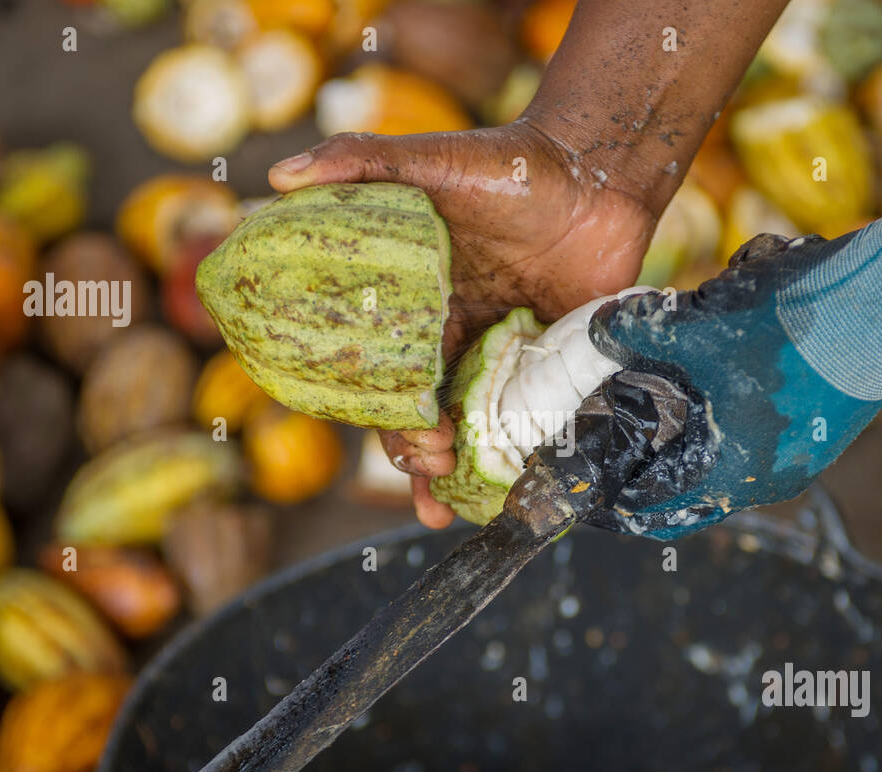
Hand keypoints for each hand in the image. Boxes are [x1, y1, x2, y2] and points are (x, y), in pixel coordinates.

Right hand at [269, 122, 656, 526]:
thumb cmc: (513, 165)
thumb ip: (361, 161)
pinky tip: (502, 493)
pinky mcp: (544, 364)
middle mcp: (452, 335)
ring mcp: (499, 354)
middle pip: (418, 411)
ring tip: (443, 500)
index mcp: (416, 303)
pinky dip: (511, 460)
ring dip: (449, 471)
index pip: (379, 370)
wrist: (600, 175)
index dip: (373, 408)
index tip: (379, 430)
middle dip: (411, 450)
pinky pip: (523, 421)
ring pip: (466, 426)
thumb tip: (281, 176)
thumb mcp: (433, 160)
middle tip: (428, 460)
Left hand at [584, 155, 881, 538]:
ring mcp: (801, 456)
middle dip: (652, 458)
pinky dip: (728, 417)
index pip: (656, 507)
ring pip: (724, 458)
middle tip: (619, 436)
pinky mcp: (821, 429)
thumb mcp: (702, 324)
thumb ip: (642, 332)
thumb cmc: (794, 322)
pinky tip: (715, 378)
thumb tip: (600, 330)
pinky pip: (756, 436)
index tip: (591, 481)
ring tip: (664, 400)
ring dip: (692, 434)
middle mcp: (770, 478)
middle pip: (688, 484)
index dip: (617, 495)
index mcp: (735, 473)